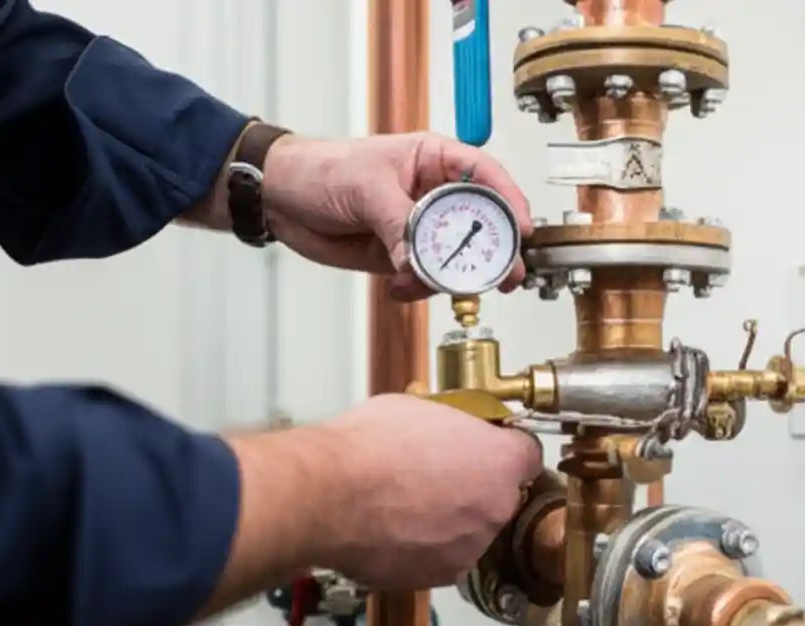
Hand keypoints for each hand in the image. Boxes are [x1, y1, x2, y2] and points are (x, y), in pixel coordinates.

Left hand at [262, 132, 533, 300]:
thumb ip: (399, 221)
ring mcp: (419, 227)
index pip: (485, 175)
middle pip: (481, 223)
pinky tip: (397, 286)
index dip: (510, 201)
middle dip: (493, 252)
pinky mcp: (400, 254)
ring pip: (454, 258)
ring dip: (445, 277)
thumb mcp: (365, 187)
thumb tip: (417, 258)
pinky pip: (424, 277)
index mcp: (434, 160)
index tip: (524, 228)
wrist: (281, 200)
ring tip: (422, 281)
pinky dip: (416, 287)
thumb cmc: (321, 170)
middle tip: (505, 275)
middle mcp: (433, 194)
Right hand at [304, 394, 541, 589]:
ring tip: (404, 502)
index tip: (487, 446)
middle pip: (498, 497)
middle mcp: (493, 511)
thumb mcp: (416, 409)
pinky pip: (437, 558)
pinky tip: (391, 526)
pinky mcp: (435, 577)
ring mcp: (466, 550)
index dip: (504, 448)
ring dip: (447, 520)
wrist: (327, 497)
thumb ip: (448, 423)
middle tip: (434, 472)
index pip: (527, 455)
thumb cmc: (367, 449)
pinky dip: (421, 547)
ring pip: (468, 531)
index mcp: (499, 463)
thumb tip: (443, 426)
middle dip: (473, 486)